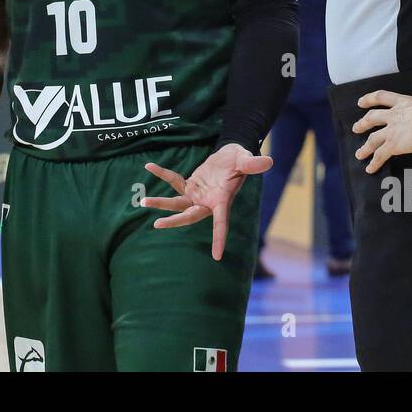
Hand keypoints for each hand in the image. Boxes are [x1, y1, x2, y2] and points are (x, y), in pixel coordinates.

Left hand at [141, 143, 272, 259]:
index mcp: (222, 200)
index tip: (217, 256)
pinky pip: (174, 182)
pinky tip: (149, 167)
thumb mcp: (245, 160)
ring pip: (177, 203)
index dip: (219, 238)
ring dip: (161, 203)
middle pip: (189, 216)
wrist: (232, 155)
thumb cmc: (241, 159)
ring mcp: (198, 195)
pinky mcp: (190, 186)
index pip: (221, 222)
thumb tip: (268, 161)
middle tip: (158, 225)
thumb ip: (252, 164)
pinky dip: (162, 175)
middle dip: (174, 221)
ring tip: (143, 202)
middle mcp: (208, 202)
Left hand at [353, 77, 411, 172]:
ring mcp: (392, 131)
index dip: (370, 99)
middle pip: (372, 118)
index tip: (361, 102)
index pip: (382, 97)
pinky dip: (374, 163)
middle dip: (363, 123)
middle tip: (356, 127)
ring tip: (359, 153)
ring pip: (373, 139)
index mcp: (404, 103)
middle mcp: (394, 117)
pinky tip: (369, 169)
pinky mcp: (393, 145)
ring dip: (365, 146)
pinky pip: (380, 156)